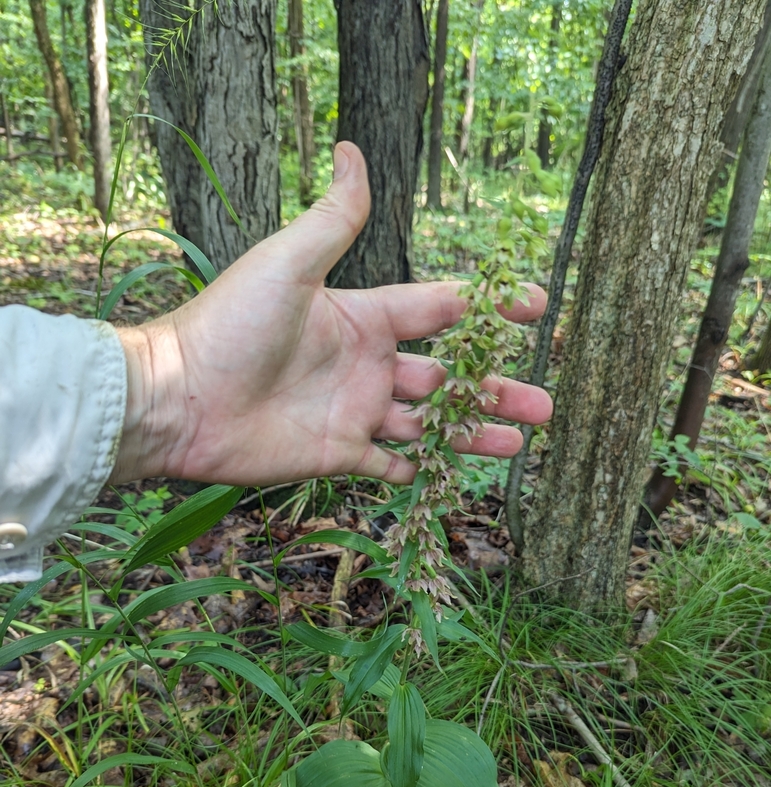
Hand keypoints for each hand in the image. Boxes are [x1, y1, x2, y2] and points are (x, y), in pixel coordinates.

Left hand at [112, 143, 550, 486]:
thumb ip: (333, 218)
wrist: (179, 398)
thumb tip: (352, 149)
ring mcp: (354, 412)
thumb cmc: (230, 325)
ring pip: (429, 424)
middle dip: (495, 388)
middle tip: (544, 404)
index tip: (536, 307)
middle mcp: (365, 365)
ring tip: (520, 442)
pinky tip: (449, 474)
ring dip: (473, 432)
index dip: (489, 307)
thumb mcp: (288, 262)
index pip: (440, 308)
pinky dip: (418, 471)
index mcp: (363, 317)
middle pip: (447, 375)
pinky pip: (388, 465)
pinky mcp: (337, 455)